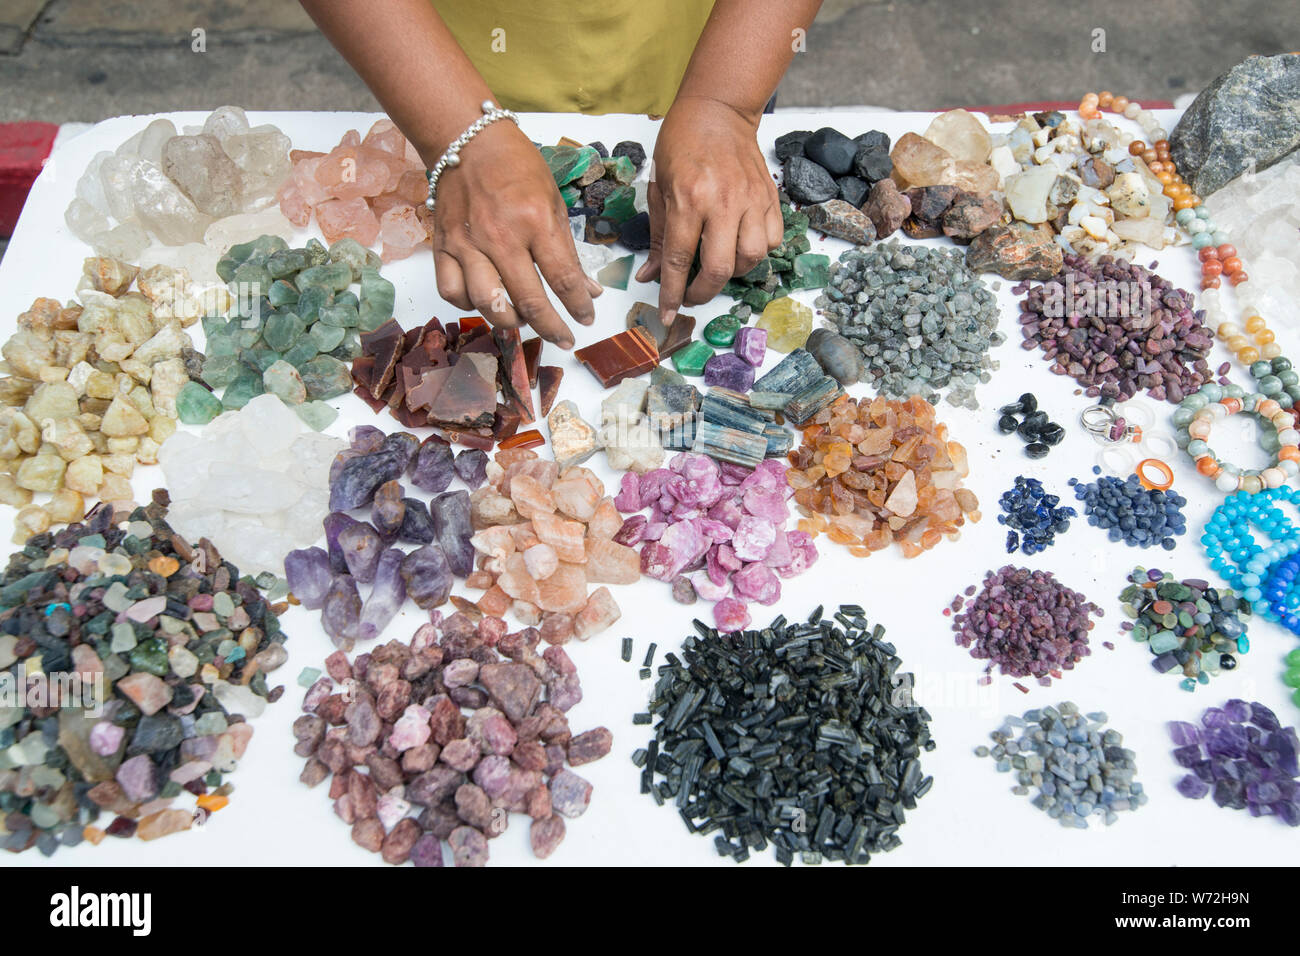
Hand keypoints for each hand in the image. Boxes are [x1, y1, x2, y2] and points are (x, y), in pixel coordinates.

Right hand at [430, 121, 600, 347]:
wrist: (467, 141)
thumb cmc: (516, 168)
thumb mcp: (553, 202)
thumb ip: (569, 250)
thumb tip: (589, 289)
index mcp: (535, 222)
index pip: (563, 278)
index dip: (579, 306)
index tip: (586, 319)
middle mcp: (501, 238)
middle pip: (529, 301)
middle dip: (552, 328)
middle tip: (564, 338)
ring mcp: (468, 245)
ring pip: (487, 304)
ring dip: (510, 321)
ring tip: (523, 319)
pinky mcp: (443, 247)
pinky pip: (452, 292)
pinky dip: (470, 305)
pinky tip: (485, 301)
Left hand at [636, 95, 783, 322]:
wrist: (718, 109)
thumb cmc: (682, 143)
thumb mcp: (659, 186)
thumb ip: (658, 235)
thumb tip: (651, 276)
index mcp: (689, 198)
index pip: (680, 259)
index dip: (673, 292)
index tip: (668, 314)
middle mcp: (723, 201)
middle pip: (721, 268)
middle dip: (704, 292)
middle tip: (692, 295)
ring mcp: (751, 199)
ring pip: (752, 257)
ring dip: (733, 272)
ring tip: (717, 265)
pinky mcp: (770, 196)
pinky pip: (772, 239)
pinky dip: (757, 251)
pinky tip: (740, 245)